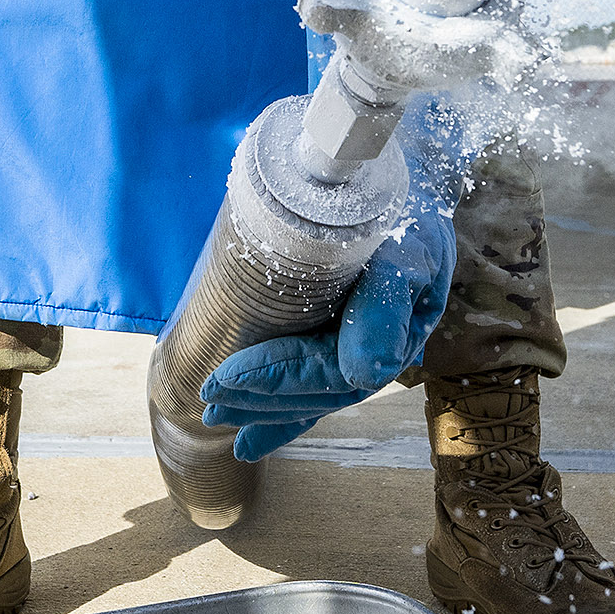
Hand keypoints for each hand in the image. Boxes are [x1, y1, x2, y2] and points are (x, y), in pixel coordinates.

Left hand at [199, 205, 454, 459]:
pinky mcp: (344, 337)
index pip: (333, 372)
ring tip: (217, 414)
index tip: (228, 376)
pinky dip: (282, 412)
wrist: (404, 175)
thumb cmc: (402, 207)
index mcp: (398, 334)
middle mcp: (382, 349)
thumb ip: (387, 305)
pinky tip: (249, 438)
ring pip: (314, 392)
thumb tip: (366, 372)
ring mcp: (364, 346)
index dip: (278, 377)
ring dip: (265, 407)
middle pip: (319, 390)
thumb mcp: (405, 247)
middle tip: (209, 400)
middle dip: (262, 398)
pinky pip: (315, 383)